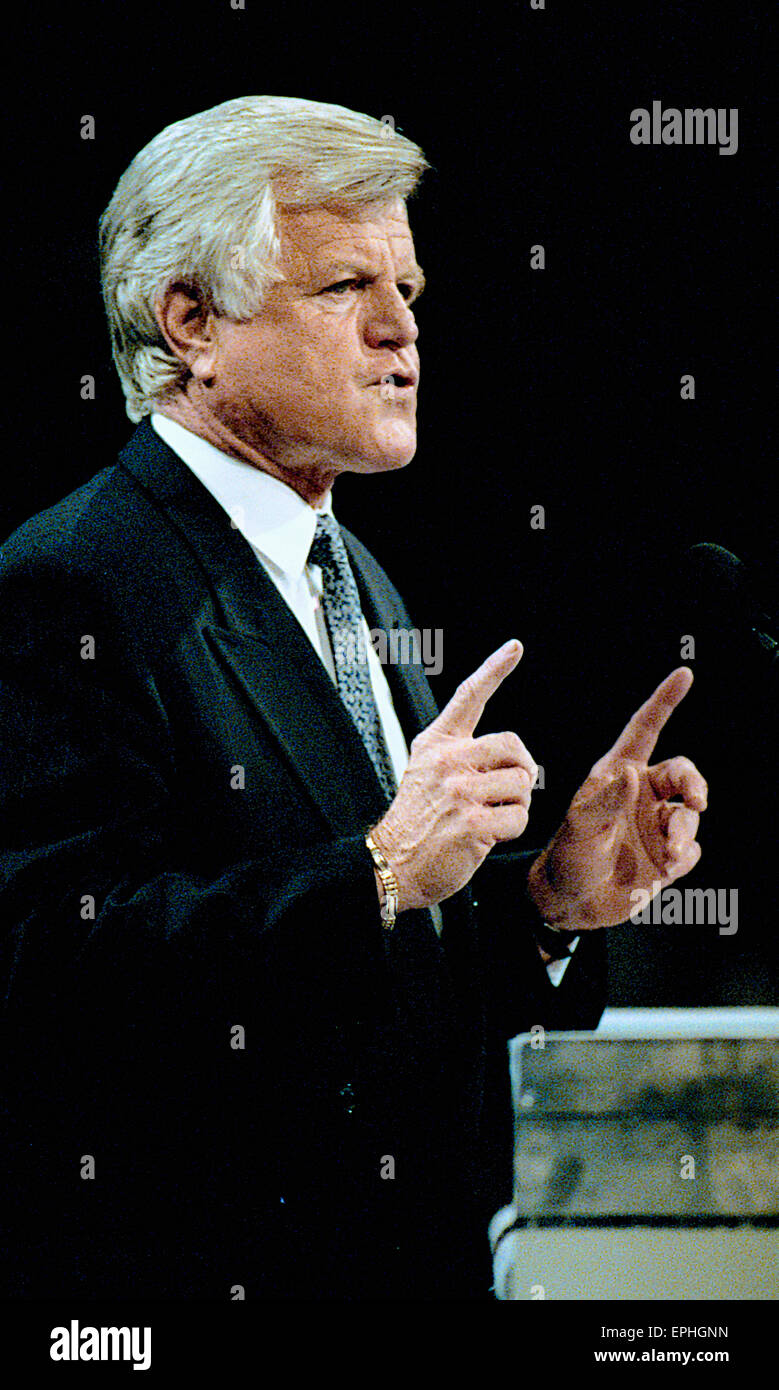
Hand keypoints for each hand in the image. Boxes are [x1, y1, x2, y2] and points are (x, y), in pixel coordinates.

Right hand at [371, 640, 536, 910]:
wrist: (391, 864)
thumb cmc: (415, 822)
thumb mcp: (426, 773)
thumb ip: (460, 754)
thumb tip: (510, 757)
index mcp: (436, 744)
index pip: (468, 697)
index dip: (494, 669)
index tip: (514, 647)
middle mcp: (446, 761)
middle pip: (513, 745)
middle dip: (522, 770)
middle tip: (510, 789)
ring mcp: (458, 791)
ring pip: (521, 785)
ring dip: (516, 806)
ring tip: (489, 817)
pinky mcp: (471, 823)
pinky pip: (518, 818)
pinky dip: (511, 831)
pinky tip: (486, 836)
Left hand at [527, 667, 706, 930]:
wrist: (571, 903)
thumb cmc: (566, 858)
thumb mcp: (579, 828)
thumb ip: (605, 802)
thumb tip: (633, 775)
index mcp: (618, 775)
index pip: (645, 729)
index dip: (664, 701)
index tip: (684, 674)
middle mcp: (641, 794)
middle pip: (683, 773)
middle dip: (695, 784)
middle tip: (696, 801)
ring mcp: (655, 824)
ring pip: (690, 816)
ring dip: (685, 833)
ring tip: (668, 854)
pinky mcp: (667, 855)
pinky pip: (691, 850)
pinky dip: (683, 858)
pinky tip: (664, 869)